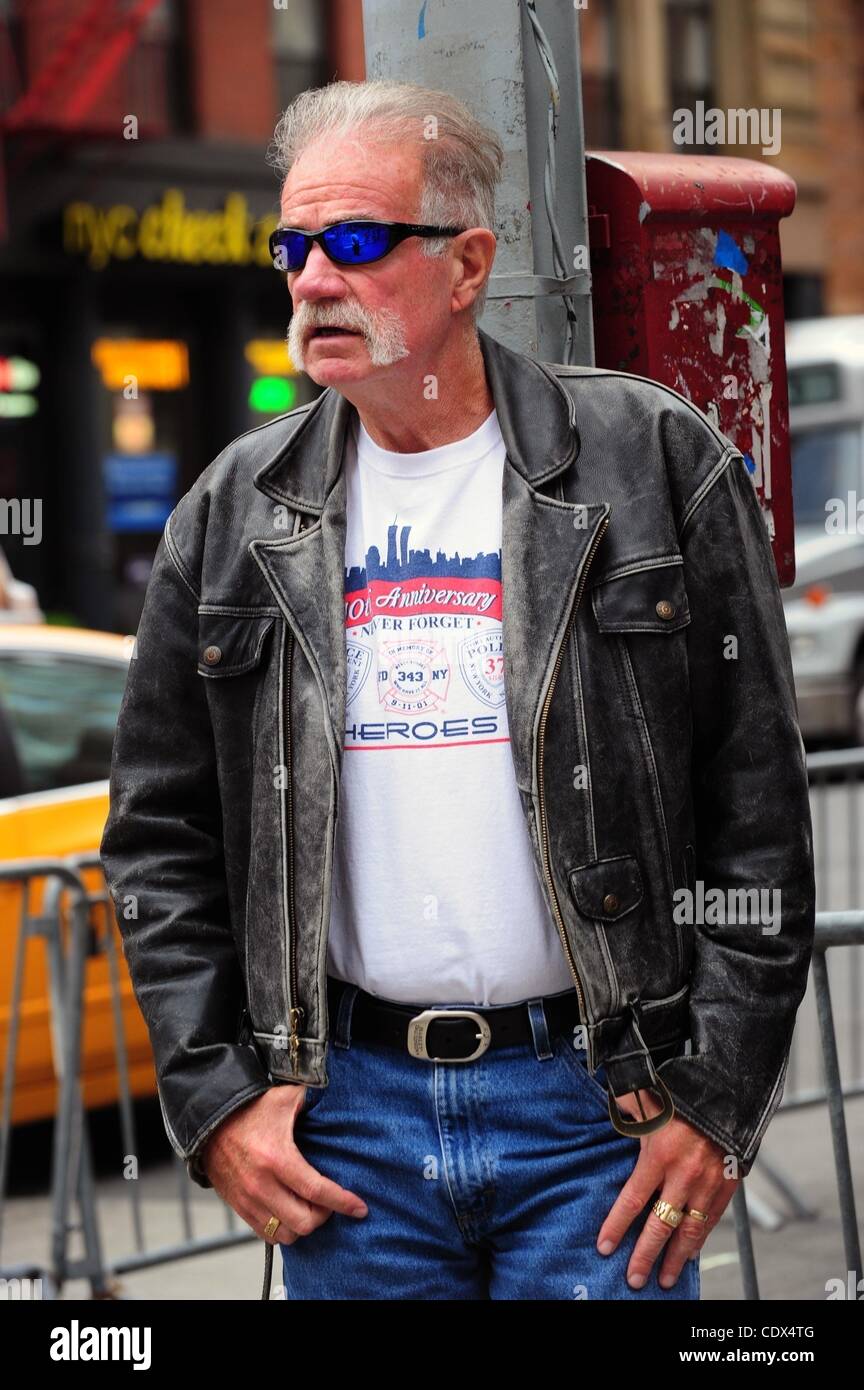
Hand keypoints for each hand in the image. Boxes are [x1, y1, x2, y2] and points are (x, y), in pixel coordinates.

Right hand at [198, 1085, 368, 1243]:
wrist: (210, 1122)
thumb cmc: (252, 1109)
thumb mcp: (285, 1099)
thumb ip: (313, 1098)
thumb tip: (341, 1094)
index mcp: (276, 1158)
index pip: (316, 1190)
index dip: (342, 1202)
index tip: (360, 1207)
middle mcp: (261, 1184)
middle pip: (304, 1221)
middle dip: (325, 1215)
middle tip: (329, 1201)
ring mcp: (249, 1200)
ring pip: (287, 1234)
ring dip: (304, 1225)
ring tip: (311, 1207)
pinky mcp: (239, 1208)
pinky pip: (268, 1235)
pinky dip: (284, 1230)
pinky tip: (292, 1213)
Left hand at [596, 1086, 739, 1290]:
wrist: (730, 1092)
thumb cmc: (683, 1095)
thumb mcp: (649, 1100)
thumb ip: (629, 1110)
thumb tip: (612, 1105)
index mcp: (659, 1155)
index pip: (632, 1201)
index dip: (617, 1227)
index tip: (604, 1247)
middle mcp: (684, 1175)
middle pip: (660, 1226)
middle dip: (645, 1256)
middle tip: (634, 1280)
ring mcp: (708, 1183)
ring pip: (689, 1231)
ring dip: (676, 1258)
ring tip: (665, 1280)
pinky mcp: (728, 1186)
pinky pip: (711, 1220)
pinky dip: (700, 1240)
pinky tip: (690, 1253)